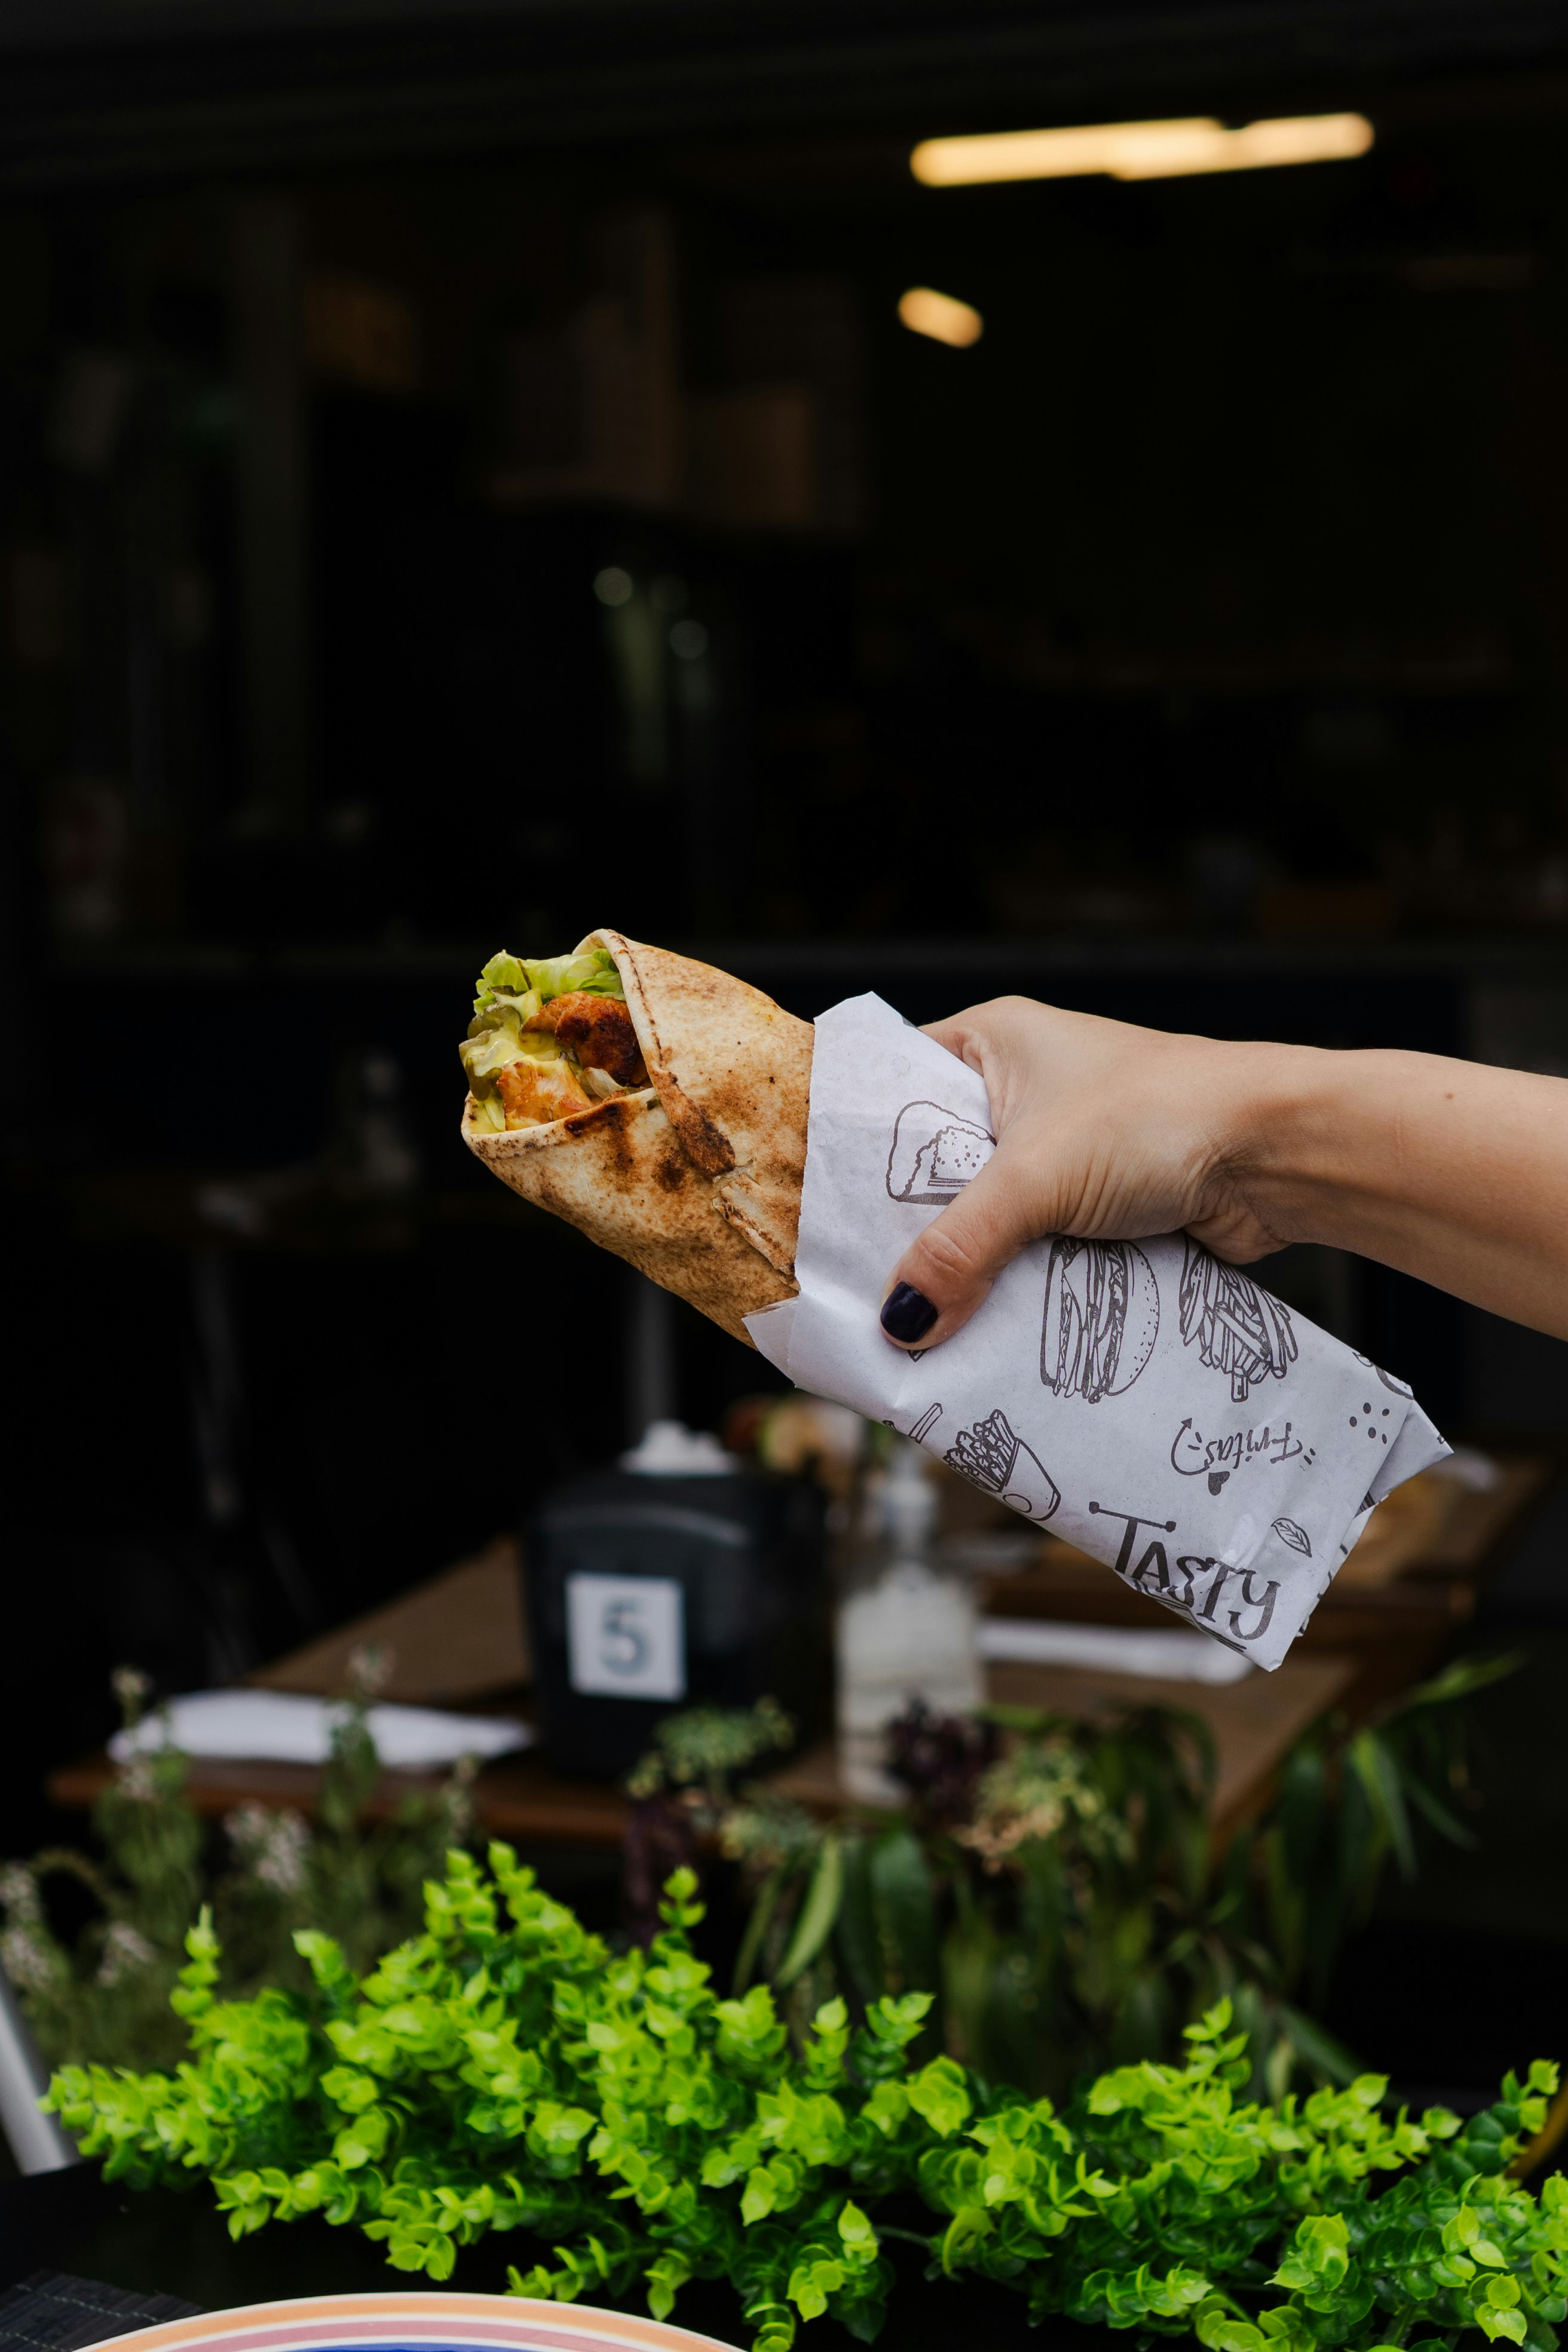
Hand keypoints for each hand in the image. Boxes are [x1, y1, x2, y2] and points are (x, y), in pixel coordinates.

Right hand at [879, 997, 1288, 1349]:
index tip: (816, 1215)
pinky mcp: (1102, 1203)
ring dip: (971, 1267)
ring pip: (989, 1218)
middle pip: (936, 1168)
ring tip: (919, 1322)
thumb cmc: (1163, 1118)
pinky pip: (1037, 1250)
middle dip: (912, 1230)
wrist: (1284, 1153)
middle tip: (862, 1288)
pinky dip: (1021, 1286)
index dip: (855, 1151)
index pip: (892, 1090)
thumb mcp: (1038, 1180)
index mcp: (993, 1041)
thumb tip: (900, 1323)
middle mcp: (1024, 1089)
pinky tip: (988, 1327)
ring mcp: (1067, 1149)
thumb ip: (960, 1249)